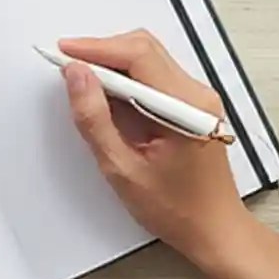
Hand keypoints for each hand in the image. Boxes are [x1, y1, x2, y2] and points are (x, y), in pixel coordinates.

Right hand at [60, 30, 278, 278]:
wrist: (214, 229)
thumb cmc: (178, 209)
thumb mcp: (123, 168)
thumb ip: (95, 120)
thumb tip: (77, 78)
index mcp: (185, 106)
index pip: (137, 56)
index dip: (95, 49)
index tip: (65, 53)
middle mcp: (196, 94)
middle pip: (143, 49)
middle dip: (102, 52)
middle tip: (69, 67)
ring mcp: (196, 98)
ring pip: (148, 59)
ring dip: (113, 65)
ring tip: (83, 85)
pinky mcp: (190, 105)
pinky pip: (154, 77)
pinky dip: (126, 80)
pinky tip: (107, 98)